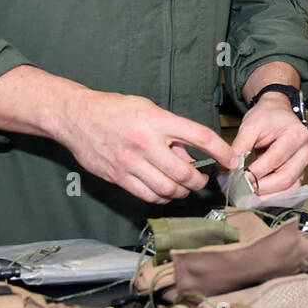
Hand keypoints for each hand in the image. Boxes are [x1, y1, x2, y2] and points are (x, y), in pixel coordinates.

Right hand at [57, 87, 237, 203]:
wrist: (76, 117)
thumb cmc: (115, 109)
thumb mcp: (148, 109)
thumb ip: (171, 132)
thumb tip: (190, 157)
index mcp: (157, 121)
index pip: (199, 137)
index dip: (221, 151)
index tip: (231, 160)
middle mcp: (145, 143)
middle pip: (184, 173)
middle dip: (199, 181)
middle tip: (202, 179)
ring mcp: (130, 163)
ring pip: (167, 190)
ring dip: (182, 192)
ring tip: (184, 187)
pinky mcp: (118, 177)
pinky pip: (147, 196)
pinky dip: (162, 198)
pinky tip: (164, 191)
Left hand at [230, 93, 307, 196]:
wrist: (277, 113)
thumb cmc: (268, 117)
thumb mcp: (250, 126)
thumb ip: (240, 146)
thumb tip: (230, 167)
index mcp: (296, 134)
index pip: (275, 159)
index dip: (256, 172)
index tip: (240, 178)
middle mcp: (306, 150)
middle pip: (285, 177)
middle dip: (262, 187)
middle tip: (243, 190)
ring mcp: (305, 163)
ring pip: (290, 188)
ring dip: (269, 196)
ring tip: (250, 196)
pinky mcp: (301, 172)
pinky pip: (291, 190)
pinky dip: (275, 196)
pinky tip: (261, 197)